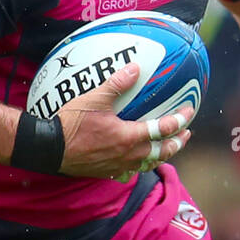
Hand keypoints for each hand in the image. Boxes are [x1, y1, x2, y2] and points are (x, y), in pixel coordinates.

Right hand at [56, 62, 192, 179]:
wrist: (49, 148)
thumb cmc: (71, 122)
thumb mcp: (94, 98)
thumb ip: (117, 83)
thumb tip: (135, 68)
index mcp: (129, 137)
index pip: (163, 129)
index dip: (179, 120)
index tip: (189, 111)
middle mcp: (127, 155)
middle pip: (161, 152)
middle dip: (177, 143)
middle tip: (186, 134)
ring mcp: (117, 166)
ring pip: (148, 164)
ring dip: (161, 156)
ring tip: (168, 149)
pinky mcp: (106, 172)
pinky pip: (130, 172)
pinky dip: (139, 166)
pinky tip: (137, 162)